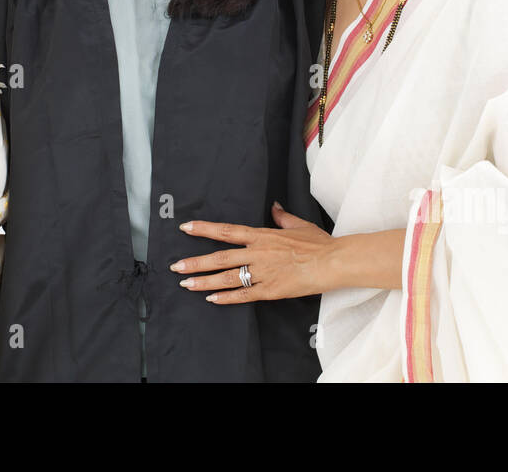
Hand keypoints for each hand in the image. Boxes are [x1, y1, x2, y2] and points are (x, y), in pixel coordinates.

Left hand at [171, 202, 337, 304]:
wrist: (332, 262)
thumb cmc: (318, 243)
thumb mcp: (298, 225)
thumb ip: (282, 217)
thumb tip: (274, 207)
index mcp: (262, 235)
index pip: (226, 231)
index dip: (204, 229)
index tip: (185, 228)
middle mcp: (257, 253)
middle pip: (219, 257)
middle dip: (195, 262)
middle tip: (176, 266)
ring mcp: (262, 272)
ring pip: (227, 278)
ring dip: (204, 281)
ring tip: (186, 284)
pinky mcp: (270, 290)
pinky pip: (243, 295)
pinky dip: (226, 297)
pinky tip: (211, 299)